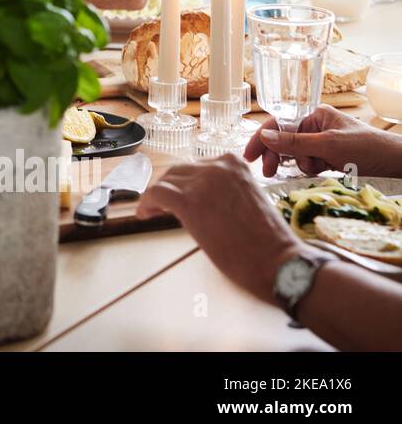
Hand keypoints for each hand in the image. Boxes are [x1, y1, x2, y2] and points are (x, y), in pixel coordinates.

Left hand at [135, 153, 308, 304]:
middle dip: (169, 188)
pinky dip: (146, 203)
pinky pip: (156, 194)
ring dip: (157, 196)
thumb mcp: (246, 199)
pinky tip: (145, 214)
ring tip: (153, 212)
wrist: (277, 261)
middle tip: (161, 205)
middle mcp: (217, 166)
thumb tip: (199, 199)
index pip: (197, 166)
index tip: (177, 194)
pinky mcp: (188, 202)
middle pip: (178, 171)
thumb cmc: (267, 240)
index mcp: (234, 163)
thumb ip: (223, 191)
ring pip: (165, 181)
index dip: (183, 181)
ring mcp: (202, 182)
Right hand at [243, 104, 401, 178]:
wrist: (397, 162)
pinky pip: (309, 163)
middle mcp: (315, 127)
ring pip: (296, 155)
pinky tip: (324, 171)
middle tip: (269, 173)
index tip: (248, 157)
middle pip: (284, 140)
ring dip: (303, 164)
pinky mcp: (330, 157)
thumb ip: (294, 142)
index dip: (261, 139)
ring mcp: (322, 142)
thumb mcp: (328, 145)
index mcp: (314, 115)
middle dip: (280, 156)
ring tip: (317, 169)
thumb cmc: (367, 148)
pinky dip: (312, 169)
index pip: (278, 124)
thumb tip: (264, 135)